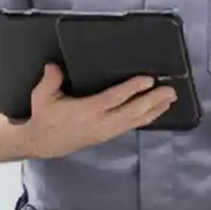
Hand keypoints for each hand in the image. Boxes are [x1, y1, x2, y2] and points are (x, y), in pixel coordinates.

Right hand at [17, 63, 175, 159]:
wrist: (43, 143)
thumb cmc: (44, 117)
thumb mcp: (41, 97)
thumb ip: (50, 80)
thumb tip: (54, 66)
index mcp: (87, 111)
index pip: (115, 98)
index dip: (132, 89)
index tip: (148, 80)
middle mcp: (101, 122)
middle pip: (132, 111)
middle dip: (153, 101)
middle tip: (169, 91)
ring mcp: (106, 131)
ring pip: (135, 121)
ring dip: (154, 110)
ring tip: (169, 100)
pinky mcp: (108, 135)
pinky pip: (131, 126)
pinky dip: (146, 118)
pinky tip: (155, 112)